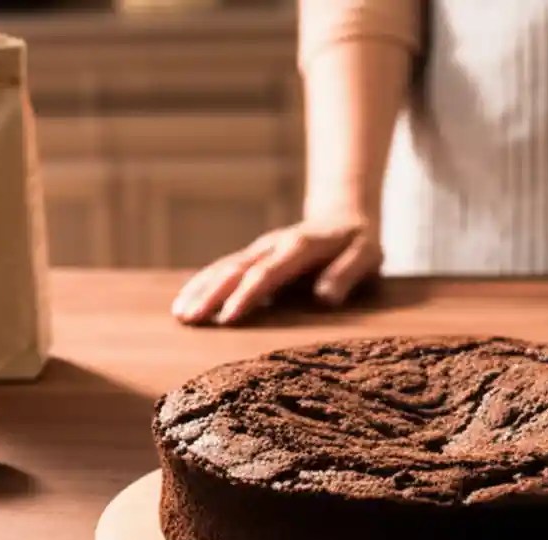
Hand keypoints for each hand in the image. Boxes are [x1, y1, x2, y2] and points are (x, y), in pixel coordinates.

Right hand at [171, 213, 380, 325]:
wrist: (344, 213)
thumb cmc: (358, 242)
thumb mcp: (367, 255)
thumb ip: (347, 273)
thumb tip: (326, 297)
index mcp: (300, 246)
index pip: (269, 273)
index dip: (247, 295)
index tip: (227, 317)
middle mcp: (273, 245)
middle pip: (237, 269)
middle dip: (212, 294)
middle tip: (190, 318)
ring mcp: (260, 250)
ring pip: (224, 267)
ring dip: (201, 289)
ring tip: (180, 314)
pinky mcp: (253, 256)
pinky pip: (223, 268)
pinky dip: (202, 283)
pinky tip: (184, 302)